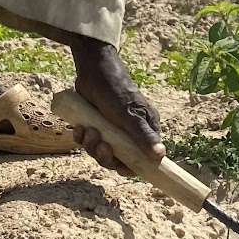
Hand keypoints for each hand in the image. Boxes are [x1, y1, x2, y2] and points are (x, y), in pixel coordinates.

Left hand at [68, 37, 163, 176]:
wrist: (93, 70)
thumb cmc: (116, 91)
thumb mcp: (129, 115)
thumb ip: (143, 136)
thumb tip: (160, 156)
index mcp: (146, 129)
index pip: (143, 157)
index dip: (131, 166)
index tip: (121, 168)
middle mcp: (131, 132)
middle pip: (119, 158)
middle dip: (106, 155)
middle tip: (100, 145)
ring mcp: (112, 130)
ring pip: (102, 151)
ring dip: (92, 145)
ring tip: (87, 130)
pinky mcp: (97, 126)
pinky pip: (89, 142)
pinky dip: (82, 138)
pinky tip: (78, 127)